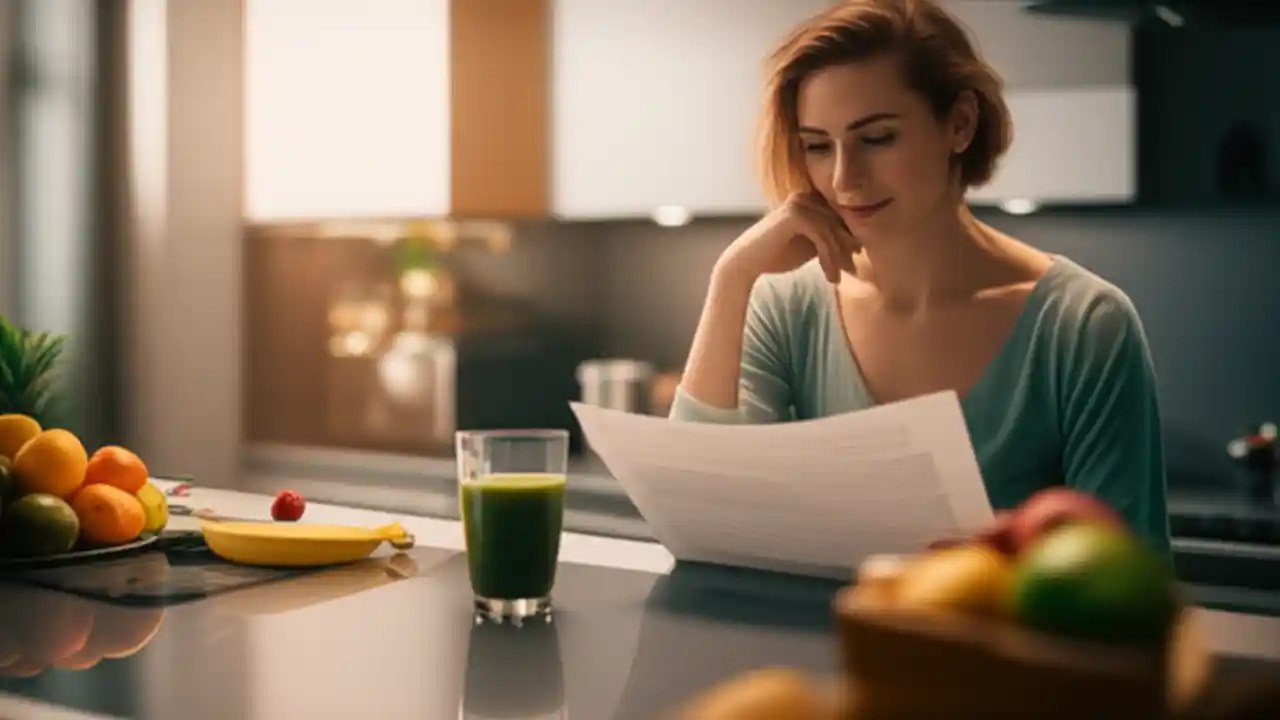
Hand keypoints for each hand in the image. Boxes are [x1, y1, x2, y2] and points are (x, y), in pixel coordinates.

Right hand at [714, 191, 859, 287]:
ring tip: (839, 277)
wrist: (747, 263)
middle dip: (846, 248)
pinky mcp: (794, 215)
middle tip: (852, 269)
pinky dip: (829, 259)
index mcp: (808, 199)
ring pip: (831, 231)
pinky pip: (822, 237)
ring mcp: (799, 203)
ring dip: (838, 257)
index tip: (855, 257)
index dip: (848, 237)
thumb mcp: (810, 245)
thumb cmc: (777, 255)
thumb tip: (858, 242)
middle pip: (837, 222)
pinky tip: (830, 276)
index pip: (837, 216)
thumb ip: (828, 239)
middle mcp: (804, 196)